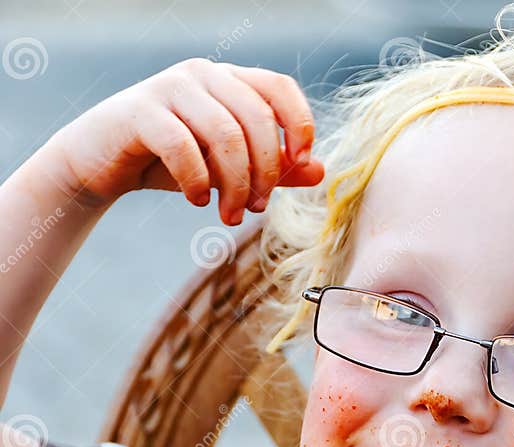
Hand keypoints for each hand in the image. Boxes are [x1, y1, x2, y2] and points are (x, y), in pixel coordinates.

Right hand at [47, 57, 324, 224]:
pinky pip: (182, 146)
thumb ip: (275, 168)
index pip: (280, 87)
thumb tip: (321, 171)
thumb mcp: (230, 167)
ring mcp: (170, 87)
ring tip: (230, 214)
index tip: (302, 164)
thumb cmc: (173, 161)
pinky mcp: (139, 111)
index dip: (300, 124)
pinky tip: (198, 200)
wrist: (101, 163)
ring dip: (235, 184)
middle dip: (266, 171)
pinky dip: (197, 180)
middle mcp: (204, 74)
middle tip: (256, 209)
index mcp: (231, 80)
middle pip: (257, 118)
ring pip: (225, 134)